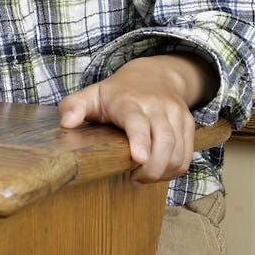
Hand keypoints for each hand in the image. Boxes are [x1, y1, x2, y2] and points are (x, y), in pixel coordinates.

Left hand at [58, 54, 217, 183]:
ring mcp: (175, 114)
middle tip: (135, 179)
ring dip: (163, 172)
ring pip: (178, 151)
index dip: (139, 140)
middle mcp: (156, 106)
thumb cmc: (117, 92)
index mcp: (129, 101)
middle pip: (163, 141)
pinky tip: (159, 172)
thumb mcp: (92, 95)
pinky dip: (175, 170)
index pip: (137, 121)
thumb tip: (66, 124)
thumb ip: (74, 106)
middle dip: (152, 169)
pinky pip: (187, 155)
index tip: (138, 158)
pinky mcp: (188, 123)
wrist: (154, 75)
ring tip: (144, 177)